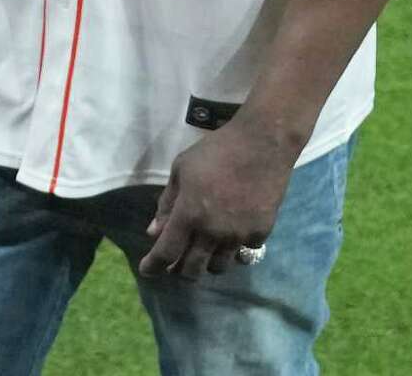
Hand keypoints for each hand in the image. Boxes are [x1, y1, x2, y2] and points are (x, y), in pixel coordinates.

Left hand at [139, 119, 296, 279]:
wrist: (264, 141)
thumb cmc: (218, 149)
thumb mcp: (182, 168)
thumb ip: (167, 202)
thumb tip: (154, 231)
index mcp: (189, 214)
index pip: (165, 253)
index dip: (152, 266)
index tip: (148, 270)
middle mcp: (212, 231)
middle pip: (191, 270)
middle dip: (179, 270)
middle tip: (178, 261)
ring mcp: (238, 234)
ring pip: (218, 267)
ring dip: (207, 262)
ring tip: (207, 250)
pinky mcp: (261, 231)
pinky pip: (244, 253)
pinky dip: (235, 248)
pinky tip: (234, 236)